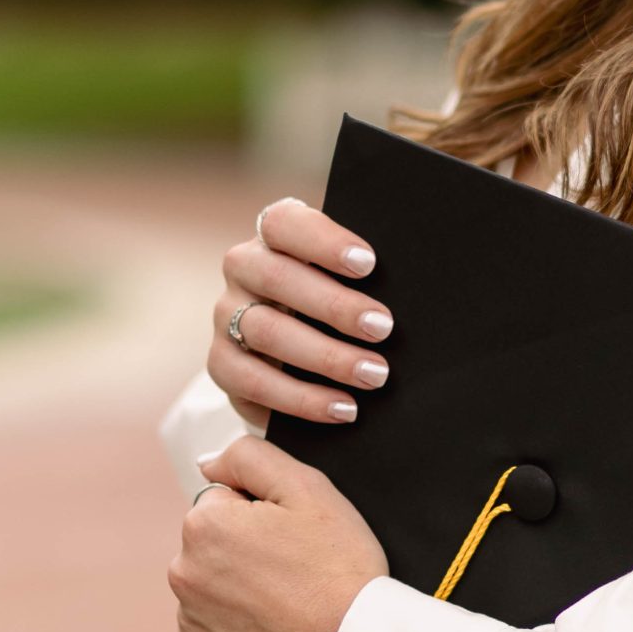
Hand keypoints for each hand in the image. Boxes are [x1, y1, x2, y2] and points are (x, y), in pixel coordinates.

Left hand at [171, 431, 386, 631]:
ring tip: (289, 602)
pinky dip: (239, 628)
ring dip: (241, 589)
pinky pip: (215, 631)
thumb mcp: (308, 488)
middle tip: (296, 569)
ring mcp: (191, 622)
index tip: (294, 537)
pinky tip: (275, 629)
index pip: (226, 501)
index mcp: (203, 525)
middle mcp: (184, 573)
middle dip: (247, 550)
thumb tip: (208, 463)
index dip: (265, 514)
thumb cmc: (340, 568)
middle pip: (215, 545)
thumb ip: (250, 457)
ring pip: (214, 588)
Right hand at [210, 195, 393, 430]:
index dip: (323, 241)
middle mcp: (243, 269)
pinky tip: (344, 408)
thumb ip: (363, 278)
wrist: (296, 358)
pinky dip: (303, 399)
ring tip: (374, 374)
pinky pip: (254, 382)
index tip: (369, 264)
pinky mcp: (222, 364)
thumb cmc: (338, 304)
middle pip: (276, 278)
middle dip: (334, 305)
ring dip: (326, 356)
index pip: (284, 223)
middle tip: (383, 327)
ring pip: (265, 331)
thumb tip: (410, 290)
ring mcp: (226, 316)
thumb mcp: (349, 282)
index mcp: (274, 236)